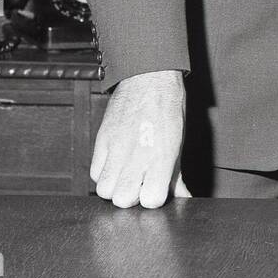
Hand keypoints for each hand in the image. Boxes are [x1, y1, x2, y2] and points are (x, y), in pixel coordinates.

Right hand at [91, 69, 188, 207]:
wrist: (148, 78)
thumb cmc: (167, 108)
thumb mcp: (178, 143)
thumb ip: (176, 175)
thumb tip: (183, 197)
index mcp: (161, 157)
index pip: (151, 200)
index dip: (154, 198)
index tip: (155, 189)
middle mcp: (137, 156)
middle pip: (123, 200)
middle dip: (132, 195)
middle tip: (140, 182)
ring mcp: (116, 149)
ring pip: (105, 190)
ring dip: (115, 186)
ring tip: (126, 174)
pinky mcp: (101, 141)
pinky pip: (95, 173)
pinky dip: (104, 173)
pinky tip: (116, 163)